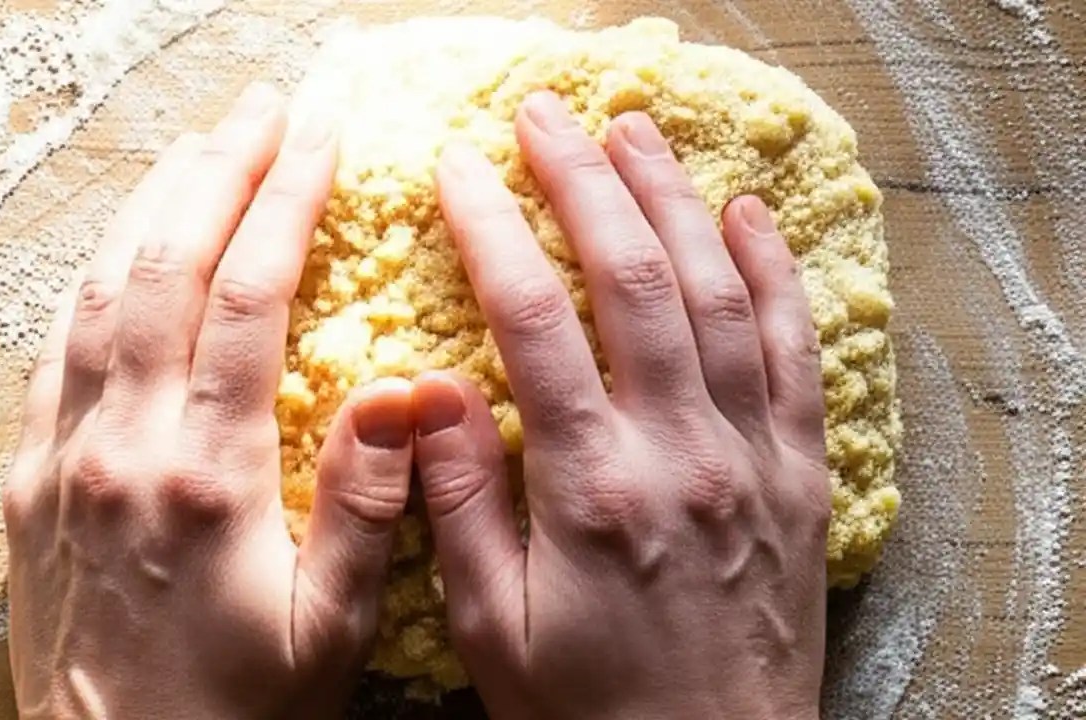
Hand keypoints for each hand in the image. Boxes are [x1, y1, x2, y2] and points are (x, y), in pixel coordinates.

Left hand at [4, 83, 413, 719]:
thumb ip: (367, 509)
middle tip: (262, 107)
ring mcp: (64, 458)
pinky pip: (55, 347)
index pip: (250, 301)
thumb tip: (408, 392)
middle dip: (218, 172)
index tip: (319, 138)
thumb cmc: (236, 711)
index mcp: (210, 478)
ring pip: (101, 293)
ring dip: (153, 206)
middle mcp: (124, 448)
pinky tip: (121, 245)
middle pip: (167, 270)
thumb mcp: (328, 631)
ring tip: (199, 145)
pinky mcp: (29, 477)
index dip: (286, 204)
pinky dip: (93, 276)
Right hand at [417, 91, 828, 718]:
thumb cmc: (590, 713)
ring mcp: (751, 458)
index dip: (492, 231)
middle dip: (583, 182)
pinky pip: (793, 352)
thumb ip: (460, 503)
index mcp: (592, 489)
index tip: (459, 169)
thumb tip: (430, 391)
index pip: (534, 322)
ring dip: (673, 200)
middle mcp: (681, 454)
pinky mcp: (799, 475)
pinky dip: (773, 274)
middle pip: (632, 280)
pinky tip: (745, 217)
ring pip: (716, 295)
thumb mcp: (491, 629)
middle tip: (543, 115)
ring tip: (633, 133)